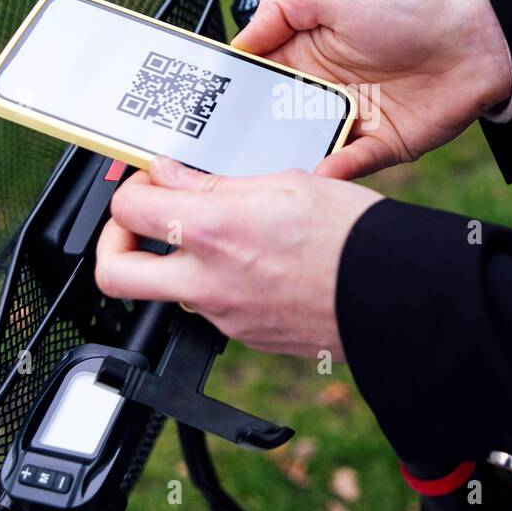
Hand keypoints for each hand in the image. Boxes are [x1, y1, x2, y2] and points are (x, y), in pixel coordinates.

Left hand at [94, 156, 382, 358]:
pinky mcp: (247, 337)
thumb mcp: (285, 182)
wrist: (397, 296)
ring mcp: (225, 316)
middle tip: (138, 224)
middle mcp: (209, 281)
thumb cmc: (355, 237)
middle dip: (114, 244)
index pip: (130, 209)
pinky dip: (218, 284)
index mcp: (214, 230)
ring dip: (175, 263)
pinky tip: (254, 262)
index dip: (132, 187)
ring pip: (167, 292)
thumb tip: (172, 173)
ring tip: (214, 236)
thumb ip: (215, 181)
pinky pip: (212, 310)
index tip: (151, 179)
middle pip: (114, 274)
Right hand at [231, 0, 511, 179]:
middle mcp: (326, 88)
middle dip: (253, 133)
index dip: (235, 91)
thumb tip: (238, 41)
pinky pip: (348, 165)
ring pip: (307, 147)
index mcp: (309, 51)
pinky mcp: (381, 145)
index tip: (207, 107)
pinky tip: (311, 175)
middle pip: (277, 118)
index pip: (260, 77)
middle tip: (222, 149)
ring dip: (287, 157)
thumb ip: (279, 11)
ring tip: (258, 170)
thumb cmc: (409, 5)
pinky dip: (330, 172)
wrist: (476, 36)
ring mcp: (352, 119)